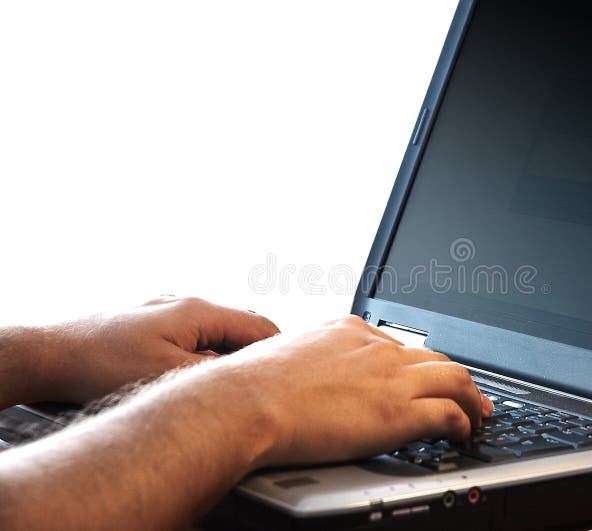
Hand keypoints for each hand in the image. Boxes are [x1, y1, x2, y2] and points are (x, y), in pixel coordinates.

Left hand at [34, 296, 279, 403]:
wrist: (52, 353)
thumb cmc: (103, 363)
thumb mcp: (167, 374)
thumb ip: (214, 372)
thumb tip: (246, 373)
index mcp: (198, 312)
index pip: (259, 327)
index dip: (280, 351)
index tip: (293, 372)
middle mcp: (187, 303)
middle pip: (240, 326)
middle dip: (256, 353)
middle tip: (266, 382)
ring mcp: (168, 309)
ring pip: (216, 331)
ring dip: (229, 353)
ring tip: (232, 381)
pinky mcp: (152, 320)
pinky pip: (194, 334)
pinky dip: (206, 351)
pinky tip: (197, 372)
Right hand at [226, 316, 492, 467]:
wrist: (247, 401)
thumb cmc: (253, 384)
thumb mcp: (287, 354)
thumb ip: (310, 360)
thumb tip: (306, 375)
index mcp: (349, 331)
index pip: (399, 344)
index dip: (417, 365)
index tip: (421, 377)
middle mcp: (376, 348)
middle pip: (434, 357)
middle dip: (454, 377)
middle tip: (467, 394)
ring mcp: (391, 377)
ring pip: (455, 378)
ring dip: (472, 398)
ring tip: (478, 415)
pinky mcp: (399, 411)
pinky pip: (449, 413)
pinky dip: (463, 422)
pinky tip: (463, 433)